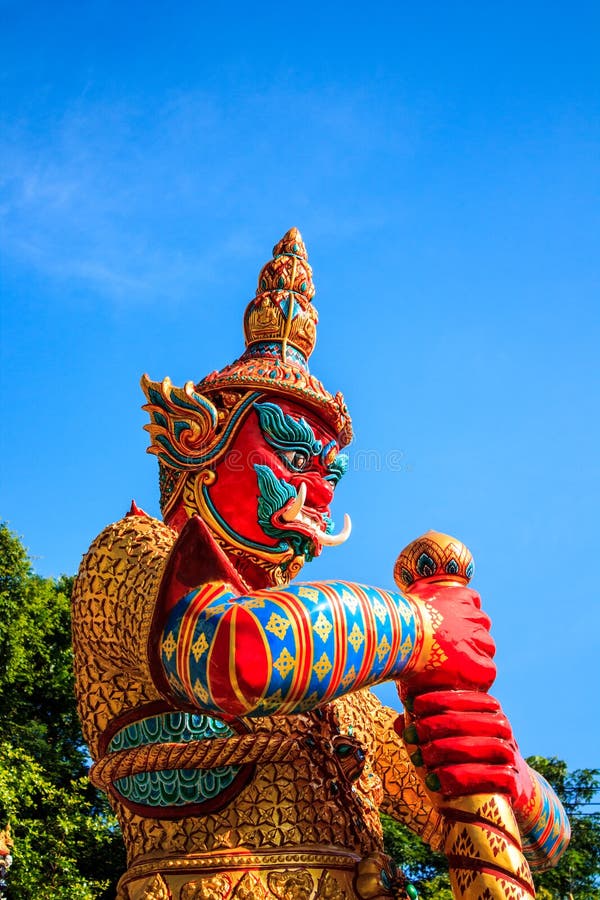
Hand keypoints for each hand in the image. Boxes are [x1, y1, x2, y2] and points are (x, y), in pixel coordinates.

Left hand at [396, 690, 524, 801]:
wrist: (502, 791)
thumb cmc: (465, 758)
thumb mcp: (445, 740)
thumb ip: (426, 730)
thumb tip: (399, 722)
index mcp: (487, 710)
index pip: (467, 697)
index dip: (439, 699)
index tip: (414, 705)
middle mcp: (501, 727)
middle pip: (472, 721)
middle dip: (438, 726)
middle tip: (412, 735)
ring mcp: (510, 754)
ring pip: (485, 745)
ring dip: (449, 750)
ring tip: (422, 758)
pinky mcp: (514, 781)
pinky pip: (495, 776)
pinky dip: (465, 778)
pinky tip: (440, 781)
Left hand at [405, 581, 496, 692]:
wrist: (398, 633)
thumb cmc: (409, 667)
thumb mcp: (421, 696)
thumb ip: (434, 703)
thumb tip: (421, 723)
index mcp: (480, 670)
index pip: (486, 673)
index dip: (471, 672)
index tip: (455, 670)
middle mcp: (482, 642)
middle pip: (487, 646)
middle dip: (471, 647)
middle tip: (447, 647)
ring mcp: (473, 618)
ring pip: (481, 622)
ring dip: (468, 624)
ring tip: (445, 627)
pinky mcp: (461, 597)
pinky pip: (472, 599)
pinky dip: (464, 602)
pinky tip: (448, 607)